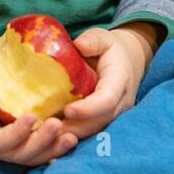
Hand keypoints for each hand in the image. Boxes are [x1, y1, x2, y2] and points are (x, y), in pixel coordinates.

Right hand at [0, 62, 79, 166]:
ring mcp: (11, 142)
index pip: (0, 143)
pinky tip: (72, 139)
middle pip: (20, 155)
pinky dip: (55, 147)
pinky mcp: (23, 136)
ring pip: (33, 155)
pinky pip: (40, 147)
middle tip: (58, 125)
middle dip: (40, 144)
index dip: (16, 134)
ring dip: (53, 149)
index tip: (31, 116)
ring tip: (72, 138)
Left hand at [57, 26, 151, 142]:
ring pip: (93, 131)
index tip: (67, 110)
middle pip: (98, 122)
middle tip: (46, 128)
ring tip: (44, 133)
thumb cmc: (111, 49)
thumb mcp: (103, 37)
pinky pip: (89, 132)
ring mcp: (115, 115)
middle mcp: (121, 103)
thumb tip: (79, 45)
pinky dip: (70, 135)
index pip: (107, 100)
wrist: (129, 62)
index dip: (88, 109)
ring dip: (69, 135)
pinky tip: (49, 135)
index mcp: (120, 81)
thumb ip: (93, 40)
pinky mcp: (106, 121)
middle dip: (73, 128)